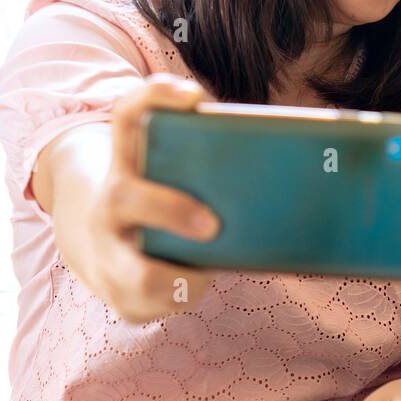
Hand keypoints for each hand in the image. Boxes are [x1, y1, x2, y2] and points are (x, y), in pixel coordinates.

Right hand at [74, 74, 220, 323]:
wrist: (106, 247)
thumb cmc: (167, 200)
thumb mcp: (174, 172)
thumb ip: (212, 161)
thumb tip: (295, 162)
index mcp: (129, 161)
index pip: (129, 115)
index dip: (156, 98)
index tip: (193, 96)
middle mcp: (111, 202)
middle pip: (124, 195)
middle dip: (170, 210)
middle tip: (213, 225)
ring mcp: (108, 251)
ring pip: (134, 273)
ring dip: (177, 278)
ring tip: (206, 274)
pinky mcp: (119, 294)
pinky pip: (150, 304)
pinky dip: (182, 298)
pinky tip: (199, 285)